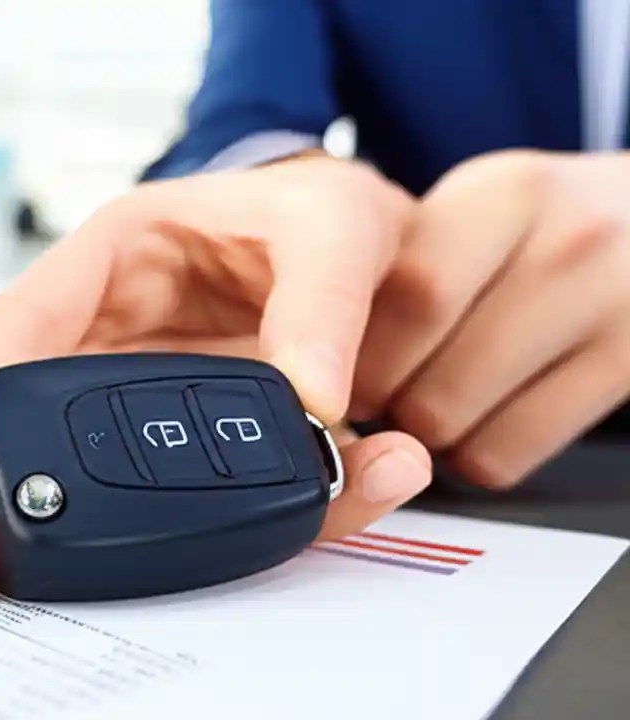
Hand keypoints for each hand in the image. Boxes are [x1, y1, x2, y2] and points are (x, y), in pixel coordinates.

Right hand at [0, 157, 433, 599]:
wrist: (387, 257)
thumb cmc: (324, 213)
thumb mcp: (334, 224)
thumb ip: (326, 302)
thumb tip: (313, 396)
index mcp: (118, 259)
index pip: (22, 323)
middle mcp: (123, 335)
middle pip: (35, 418)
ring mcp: (161, 399)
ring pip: (114, 479)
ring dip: (113, 534)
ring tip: (111, 567)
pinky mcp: (213, 448)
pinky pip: (217, 501)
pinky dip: (261, 525)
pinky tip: (328, 502)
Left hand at [351, 150, 629, 488]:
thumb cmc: (559, 231)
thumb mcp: (489, 211)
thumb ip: (411, 258)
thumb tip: (312, 343)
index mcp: (503, 194)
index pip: (400, 294)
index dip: (346, 348)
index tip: (326, 366)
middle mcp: (565, 242)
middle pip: (414, 366)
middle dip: (373, 396)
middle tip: (371, 394)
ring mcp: (612, 308)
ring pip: (448, 419)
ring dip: (416, 432)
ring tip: (428, 403)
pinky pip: (503, 454)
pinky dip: (471, 458)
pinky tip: (482, 423)